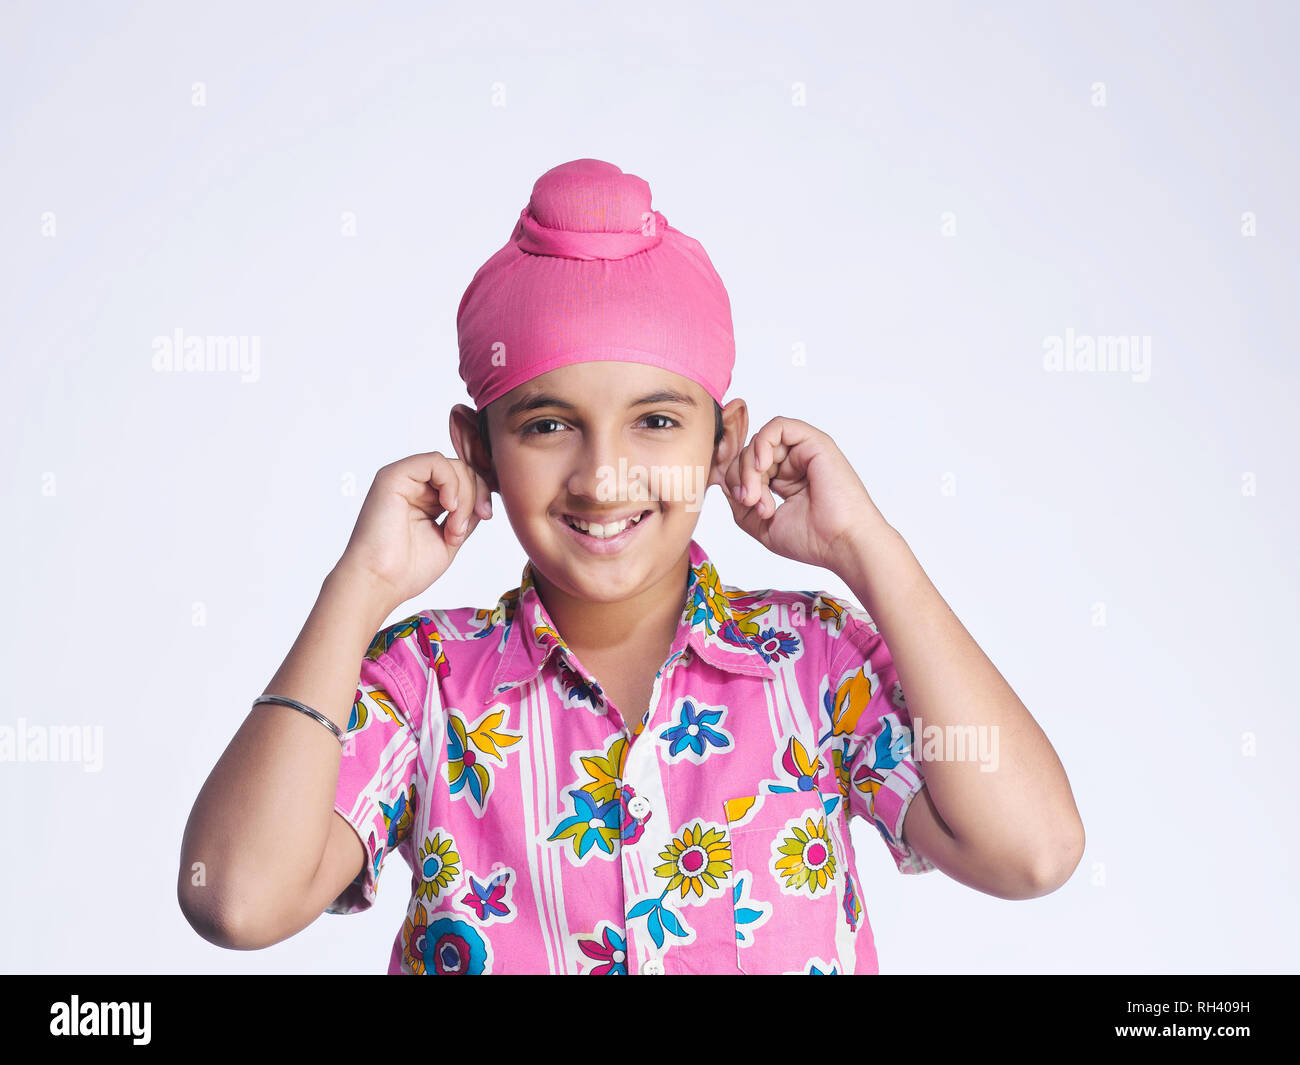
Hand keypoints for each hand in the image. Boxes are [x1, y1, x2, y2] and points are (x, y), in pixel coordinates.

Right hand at [335, 452, 492, 608]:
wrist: (380, 582)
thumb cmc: (407, 569)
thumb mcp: (451, 538)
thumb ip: (467, 515)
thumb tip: (484, 498)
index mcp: (426, 499)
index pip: (463, 479)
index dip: (481, 492)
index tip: (487, 516)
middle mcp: (414, 485)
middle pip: (461, 469)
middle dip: (476, 494)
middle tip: (465, 527)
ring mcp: (404, 478)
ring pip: (451, 465)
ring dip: (464, 495)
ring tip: (454, 526)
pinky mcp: (394, 475)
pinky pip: (435, 461)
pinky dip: (451, 482)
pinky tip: (448, 507)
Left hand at [713, 416, 889, 569]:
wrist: (841, 543)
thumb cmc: (811, 540)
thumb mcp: (759, 523)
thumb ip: (739, 499)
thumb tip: (723, 478)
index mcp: (782, 482)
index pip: (744, 468)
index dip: (735, 481)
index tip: (744, 504)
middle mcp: (792, 465)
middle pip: (748, 454)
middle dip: (741, 477)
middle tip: (752, 502)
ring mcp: (803, 452)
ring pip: (758, 442)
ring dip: (749, 468)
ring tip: (759, 495)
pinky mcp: (813, 442)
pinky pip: (777, 427)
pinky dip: (763, 443)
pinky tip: (763, 466)